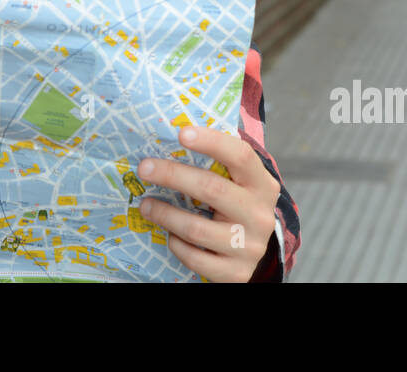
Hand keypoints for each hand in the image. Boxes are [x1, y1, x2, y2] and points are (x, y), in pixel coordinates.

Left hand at [136, 125, 280, 281]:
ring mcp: (249, 246)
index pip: (240, 155)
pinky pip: (196, 258)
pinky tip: (170, 235)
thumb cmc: (236, 204)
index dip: (211, 142)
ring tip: (145, 204)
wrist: (253, 250)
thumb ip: (217, 162)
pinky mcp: (235, 273)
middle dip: (172, 175)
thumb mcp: (238, 183)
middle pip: (212, 188)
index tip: (181, 133)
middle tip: (144, 168)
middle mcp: (260, 214)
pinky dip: (177, 245)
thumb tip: (171, 134)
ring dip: (164, 214)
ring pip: (197, 228)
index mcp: (262, 184)